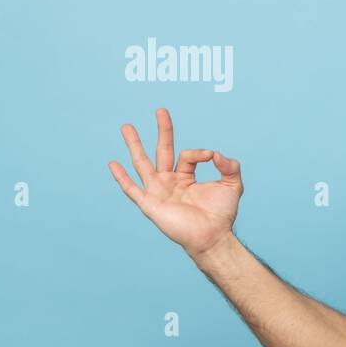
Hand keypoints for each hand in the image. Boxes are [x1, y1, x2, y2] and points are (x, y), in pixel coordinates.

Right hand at [108, 107, 242, 257]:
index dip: (199, 152)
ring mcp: (158, 191)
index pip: (187, 154)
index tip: (211, 156)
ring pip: (143, 163)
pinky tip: (113, 163)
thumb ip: (230, 166)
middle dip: (162, 131)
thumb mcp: (232, 185)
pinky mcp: (150, 204)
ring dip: (134, 145)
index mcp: (186, 176)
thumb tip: (216, 153)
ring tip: (127, 126)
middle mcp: (169, 181)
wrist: (213, 236)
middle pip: (162, 150)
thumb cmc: (222, 214)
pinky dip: (122, 177)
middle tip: (161, 110)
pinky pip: (132, 189)